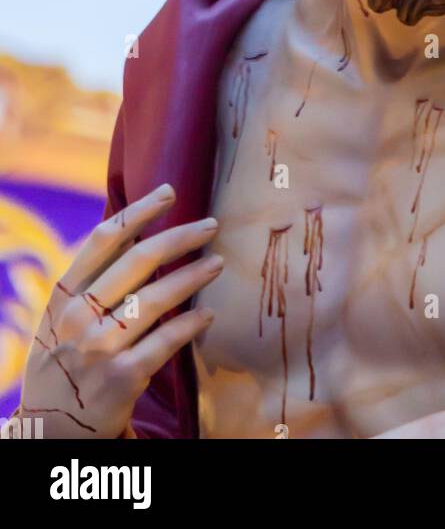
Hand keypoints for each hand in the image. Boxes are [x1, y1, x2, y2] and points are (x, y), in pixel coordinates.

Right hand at [19, 183, 221, 437]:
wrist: (50, 430)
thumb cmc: (63, 362)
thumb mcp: (61, 320)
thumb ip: (92, 283)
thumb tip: (139, 233)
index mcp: (64, 296)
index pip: (104, 240)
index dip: (139, 211)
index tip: (169, 192)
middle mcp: (79, 318)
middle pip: (138, 261)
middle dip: (180, 237)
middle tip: (211, 225)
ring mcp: (100, 348)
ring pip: (157, 298)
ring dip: (193, 276)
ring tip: (216, 263)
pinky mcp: (123, 378)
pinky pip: (166, 342)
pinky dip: (190, 325)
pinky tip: (207, 314)